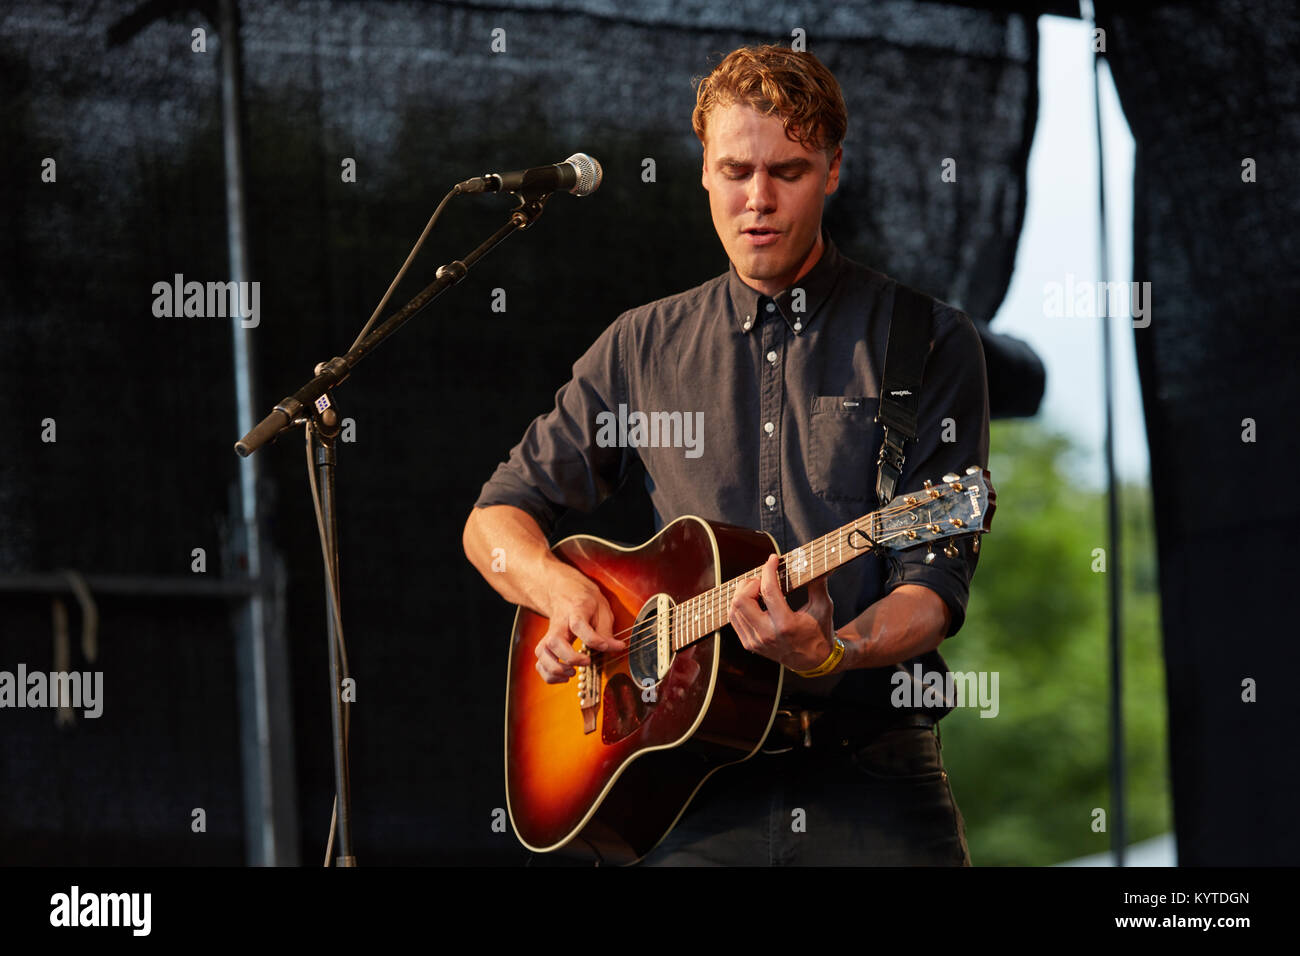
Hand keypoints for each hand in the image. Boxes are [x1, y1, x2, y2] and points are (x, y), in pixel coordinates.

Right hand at [533, 569, 625, 683]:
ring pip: (542, 653)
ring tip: (572, 673)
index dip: (592, 639)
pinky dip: (548, 674)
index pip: (578, 624)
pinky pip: (540, 662)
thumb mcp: (602, 609)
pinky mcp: (546, 645)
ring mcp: (549, 635)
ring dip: (555, 668)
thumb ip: (607, 631)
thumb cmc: (585, 602)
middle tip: (587, 662)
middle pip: (554, 641)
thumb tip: (618, 648)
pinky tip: (564, 676)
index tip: (604, 646)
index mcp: (575, 611)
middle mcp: (559, 624)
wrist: (564, 591)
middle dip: (569, 657)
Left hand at [729, 554, 837, 672]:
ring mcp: (755, 641)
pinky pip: (734, 619)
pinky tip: (754, 601)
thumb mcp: (823, 607)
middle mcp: (767, 635)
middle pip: (742, 600)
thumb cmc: (820, 632)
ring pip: (734, 609)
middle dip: (751, 583)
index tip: (772, 559)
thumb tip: (815, 562)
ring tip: (759, 589)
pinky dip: (740, 605)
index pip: (768, 591)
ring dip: (743, 593)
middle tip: (764, 579)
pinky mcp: (749, 644)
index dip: (768, 571)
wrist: (814, 661)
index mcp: (786, 625)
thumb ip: (818, 584)